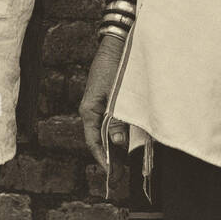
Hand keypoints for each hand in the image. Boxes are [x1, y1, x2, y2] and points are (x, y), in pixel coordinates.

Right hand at [79, 33, 127, 167]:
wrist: (120, 40)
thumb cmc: (116, 65)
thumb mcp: (116, 94)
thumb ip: (117, 119)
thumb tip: (118, 143)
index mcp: (89, 110)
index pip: (94, 142)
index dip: (104, 160)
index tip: (112, 176)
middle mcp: (94, 110)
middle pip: (101, 141)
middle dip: (111, 159)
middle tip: (119, 179)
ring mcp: (103, 105)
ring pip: (109, 133)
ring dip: (117, 149)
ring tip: (126, 167)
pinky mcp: (112, 100)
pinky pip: (116, 123)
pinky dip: (122, 135)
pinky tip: (130, 143)